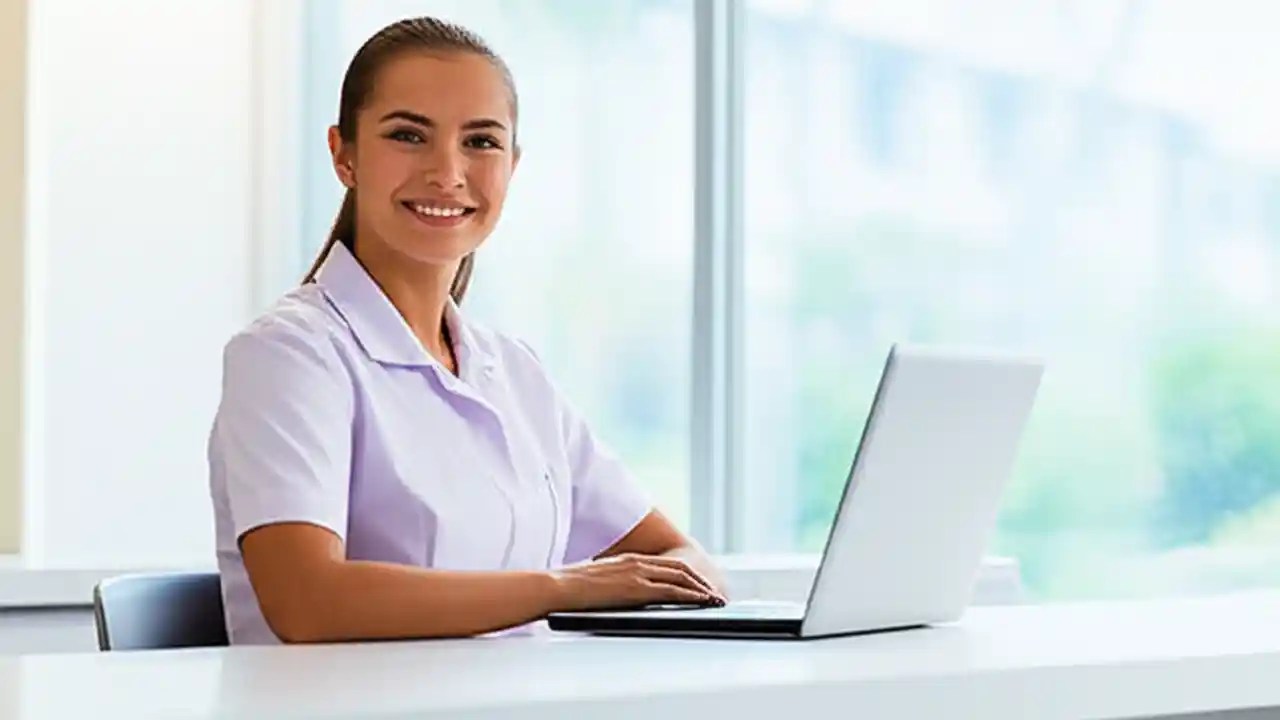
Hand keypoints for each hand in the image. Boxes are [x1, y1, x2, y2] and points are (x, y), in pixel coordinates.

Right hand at [549, 553, 727, 611]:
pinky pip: (672, 591)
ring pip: (680, 578)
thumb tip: (617, 595)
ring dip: (700, 589)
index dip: (685, 573)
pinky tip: (701, 603)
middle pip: (678, 568)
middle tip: (713, 593)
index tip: (697, 583)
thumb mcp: (596, 582)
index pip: (665, 564)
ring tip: (714, 600)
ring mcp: (637, 573)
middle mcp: (636, 562)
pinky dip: (691, 596)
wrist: (557, 586)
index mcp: (627, 560)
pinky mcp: (636, 587)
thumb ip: (612, 584)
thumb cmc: (569, 588)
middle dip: (699, 581)